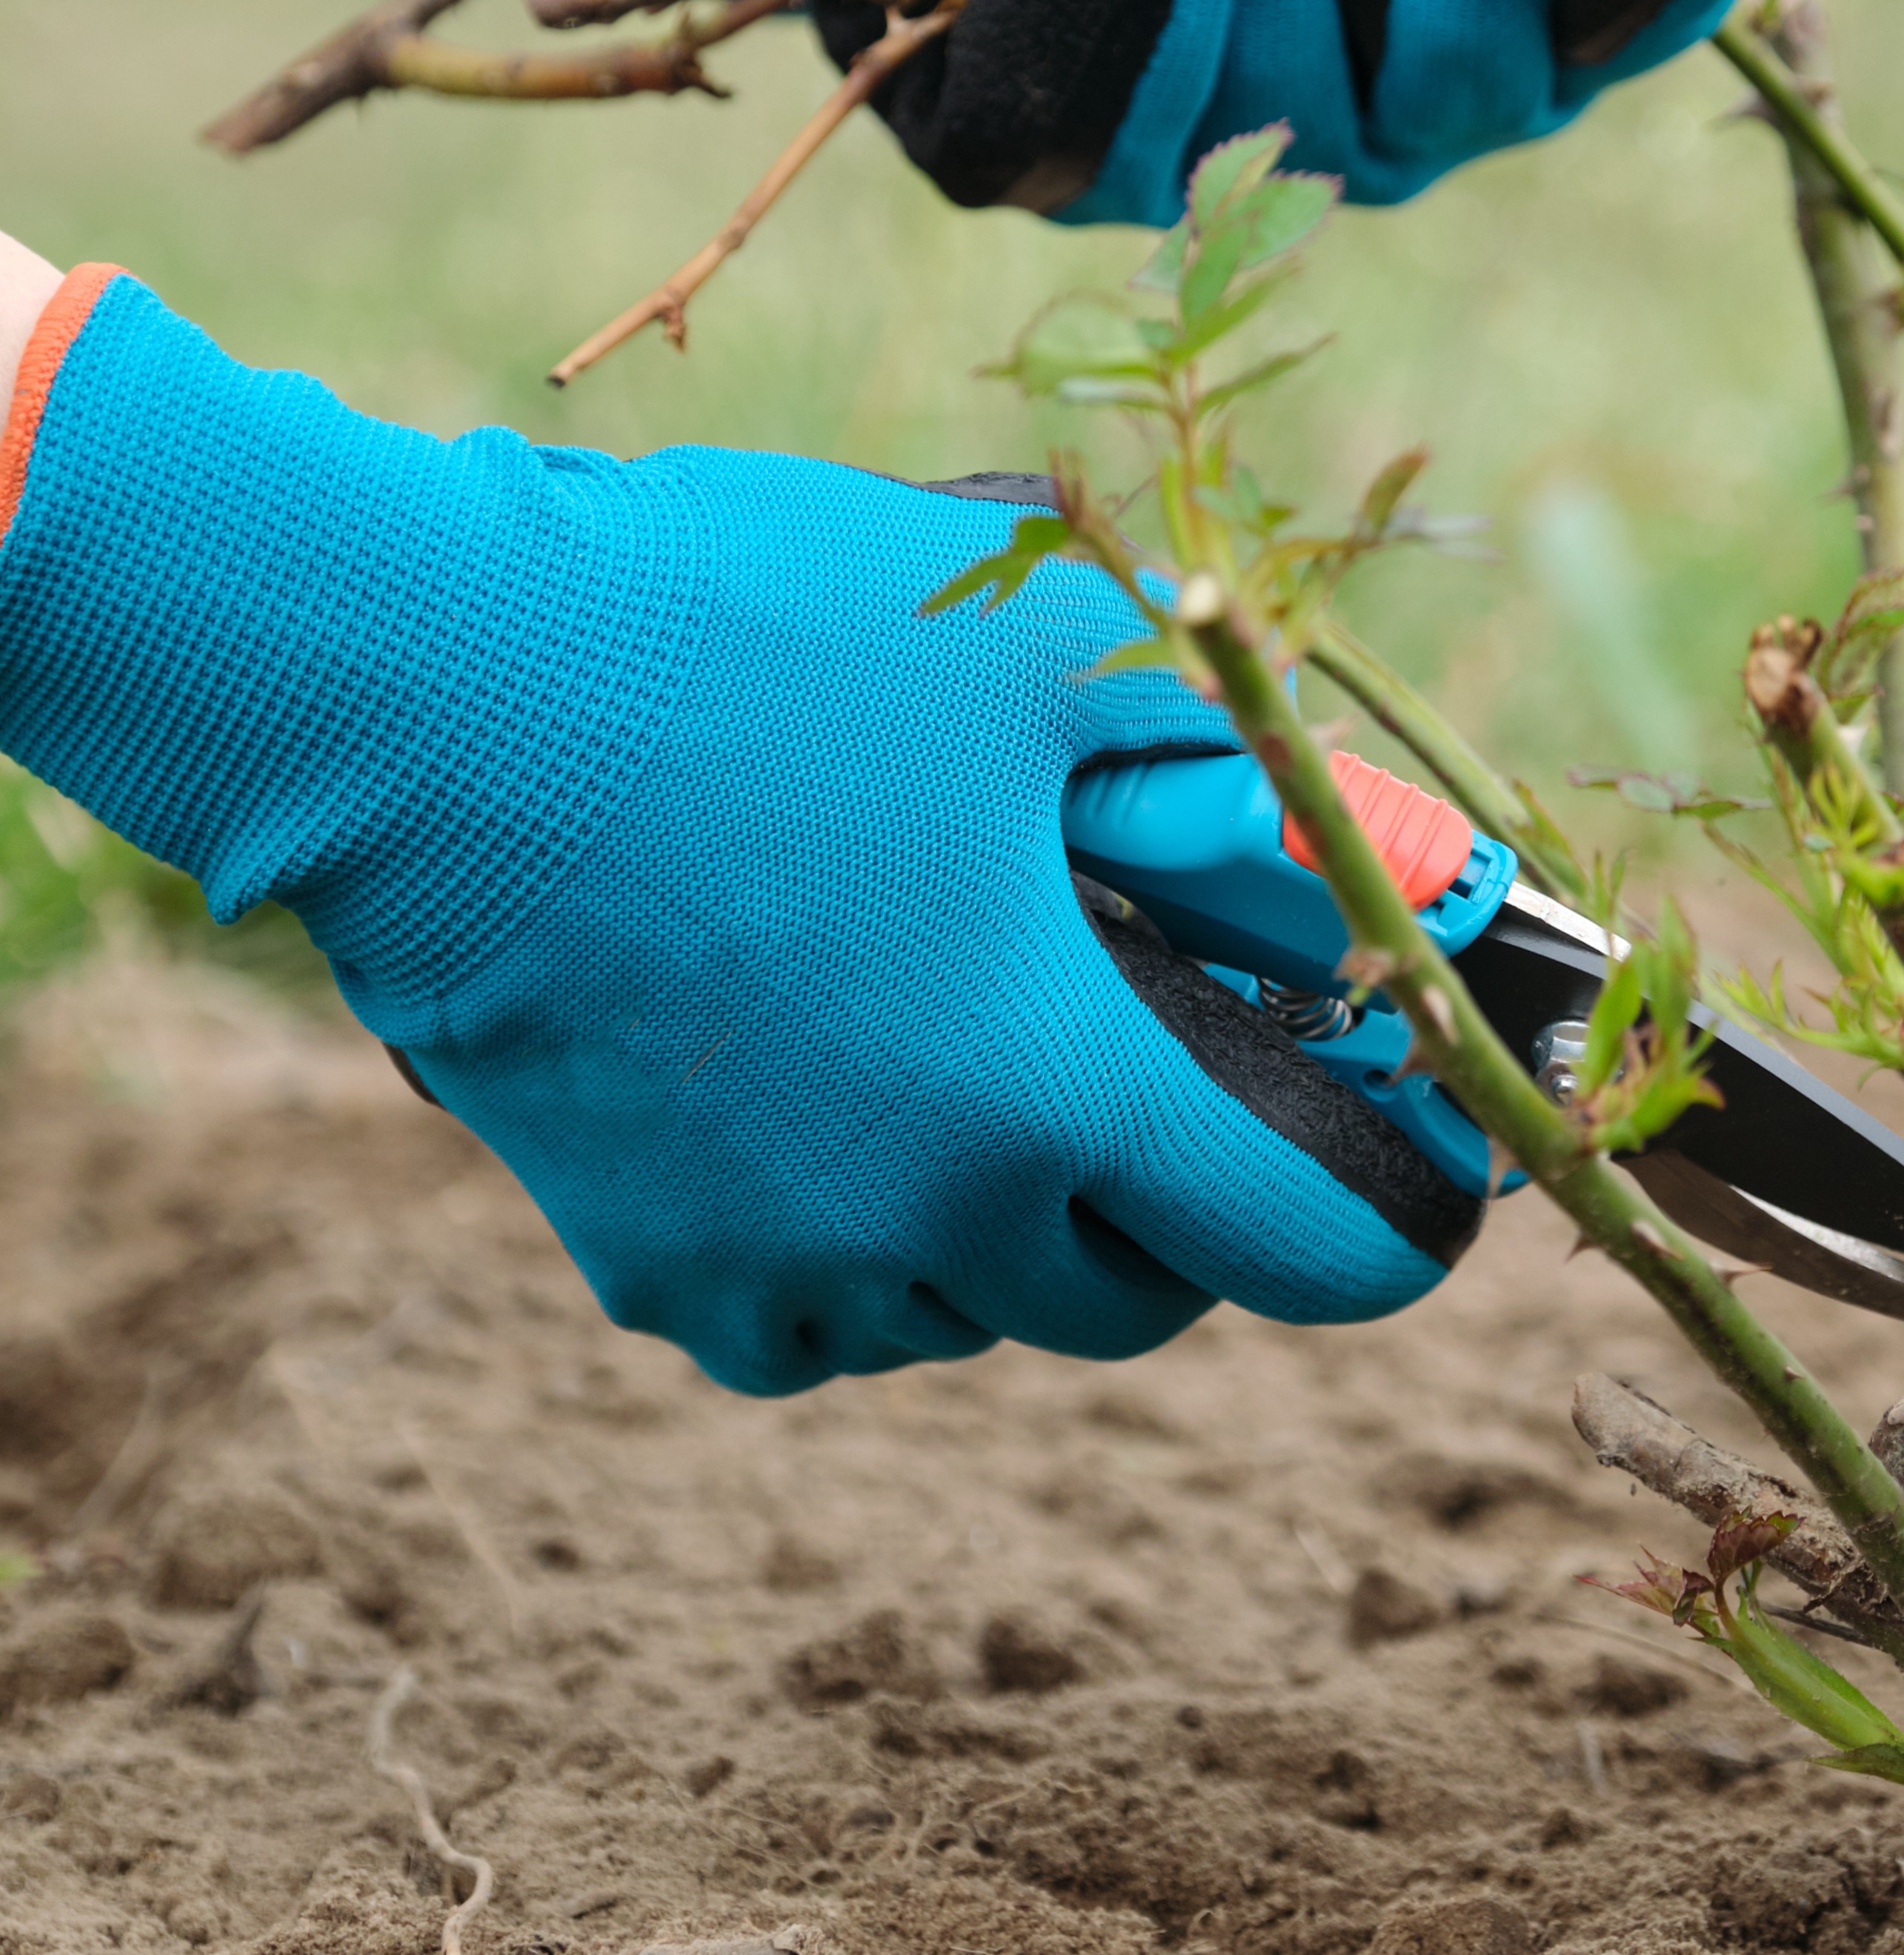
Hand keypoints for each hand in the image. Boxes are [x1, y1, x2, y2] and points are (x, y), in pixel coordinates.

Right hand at [0, 272, 1478, 1391]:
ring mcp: (767, 1260)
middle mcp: (918, 1224)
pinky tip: (854, 1115)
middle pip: (1130, 1298)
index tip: (1429, 1207)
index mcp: (1049, 1092)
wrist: (422, 685)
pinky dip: (871, 1250)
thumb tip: (1360, 871)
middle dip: (1188, 1213)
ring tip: (997, 1068)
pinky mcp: (638, 1258)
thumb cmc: (748, 639)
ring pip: (968, 1310)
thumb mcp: (1044, 652)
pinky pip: (815, 1316)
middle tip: (1182, 1086)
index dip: (1393, 1237)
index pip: (1298, 1252)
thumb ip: (1226, 776)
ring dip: (1021, 1229)